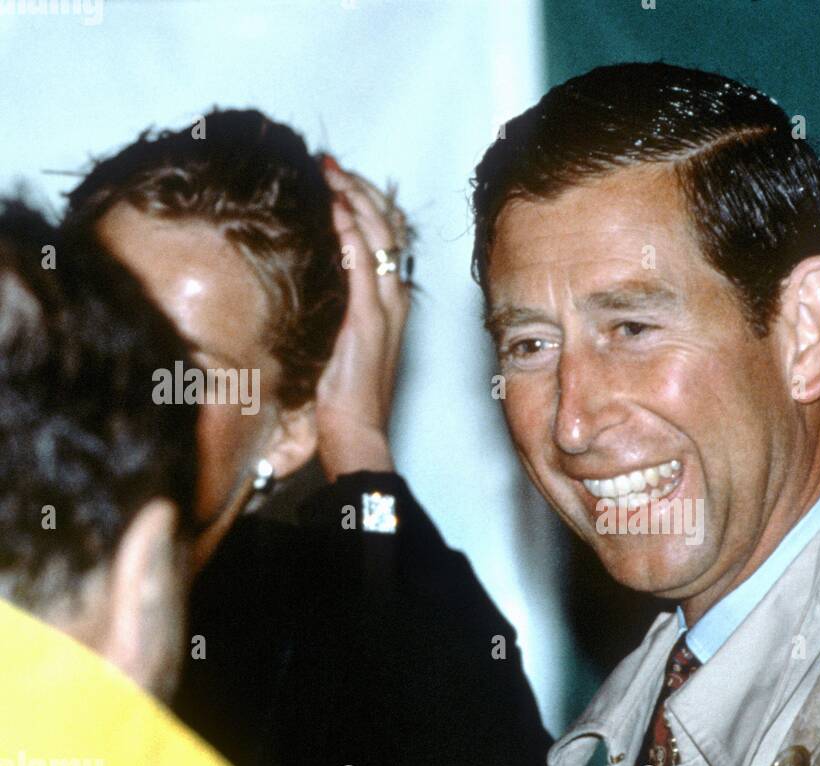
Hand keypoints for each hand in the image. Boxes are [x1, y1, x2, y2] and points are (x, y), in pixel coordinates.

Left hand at [315, 156, 410, 478]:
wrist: (356, 428)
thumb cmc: (343, 392)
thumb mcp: (338, 336)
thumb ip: (333, 303)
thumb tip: (305, 274)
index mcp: (390, 299)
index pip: (387, 235)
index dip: (365, 200)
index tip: (336, 177)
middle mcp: (395, 296)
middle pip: (389, 226)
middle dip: (360, 187)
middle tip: (330, 163)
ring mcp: (386, 306)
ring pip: (382, 236)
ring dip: (356, 198)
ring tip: (332, 173)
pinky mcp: (370, 318)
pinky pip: (365, 264)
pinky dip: (352, 232)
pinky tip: (335, 208)